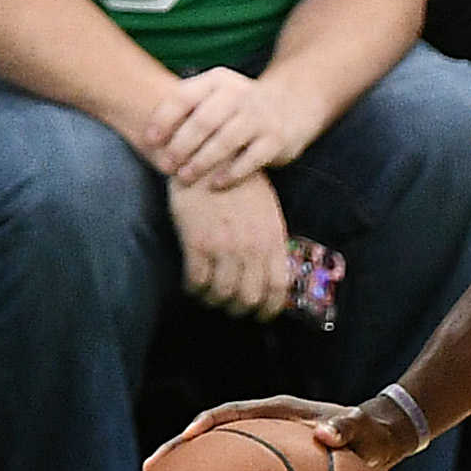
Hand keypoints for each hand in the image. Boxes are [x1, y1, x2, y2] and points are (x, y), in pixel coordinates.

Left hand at [143, 65, 319, 190]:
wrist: (292, 104)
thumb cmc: (240, 106)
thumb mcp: (216, 95)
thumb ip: (189, 107)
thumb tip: (148, 132)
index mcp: (218, 81)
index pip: (184, 96)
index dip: (163, 119)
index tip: (149, 140)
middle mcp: (239, 95)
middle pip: (203, 121)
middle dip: (181, 145)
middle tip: (165, 165)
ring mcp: (259, 118)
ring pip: (226, 141)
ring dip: (202, 162)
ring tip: (185, 178)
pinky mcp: (275, 140)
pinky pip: (250, 160)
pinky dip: (231, 173)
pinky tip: (216, 184)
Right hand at [148, 391, 422, 470]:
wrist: (382, 437)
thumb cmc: (372, 432)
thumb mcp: (363, 428)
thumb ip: (347, 428)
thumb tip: (326, 434)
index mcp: (276, 412)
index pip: (230, 414)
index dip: (205, 427)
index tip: (183, 442)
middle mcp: (264, 428)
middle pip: (211, 439)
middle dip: (179, 453)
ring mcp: (265, 451)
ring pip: (221, 464)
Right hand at [169, 171, 289, 318]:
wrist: (207, 156)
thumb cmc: (239, 183)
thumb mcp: (267, 210)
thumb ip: (270, 241)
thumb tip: (271, 271)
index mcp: (272, 238)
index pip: (278, 287)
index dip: (270, 308)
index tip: (262, 314)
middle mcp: (251, 246)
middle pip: (250, 297)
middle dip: (240, 309)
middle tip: (231, 308)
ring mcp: (224, 246)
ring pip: (222, 294)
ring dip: (215, 301)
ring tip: (210, 297)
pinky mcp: (197, 243)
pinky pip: (197, 281)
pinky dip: (194, 289)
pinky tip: (192, 285)